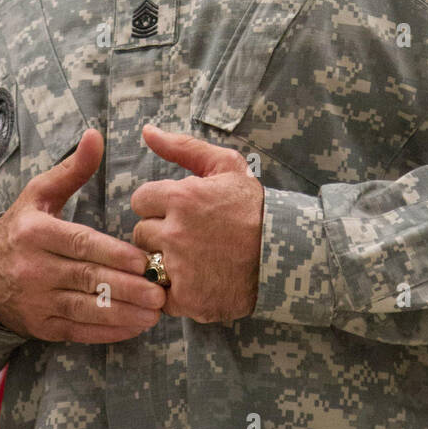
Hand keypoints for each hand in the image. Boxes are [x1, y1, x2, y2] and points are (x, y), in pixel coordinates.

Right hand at [0, 128, 166, 342]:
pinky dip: (107, 331)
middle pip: (86, 279)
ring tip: (155, 312)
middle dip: (126, 287)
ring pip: (85, 309)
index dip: (112, 254)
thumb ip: (73, 169)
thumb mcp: (39, 194)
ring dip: (122, 313)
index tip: (142, 260)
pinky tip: (134, 326)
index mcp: (36, 233)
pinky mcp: (41, 326)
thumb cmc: (22, 228)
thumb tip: (96, 135)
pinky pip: (78, 330)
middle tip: (160, 290)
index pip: (79, 244)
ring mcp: (36, 301)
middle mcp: (33, 268)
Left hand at [131, 125, 264, 323]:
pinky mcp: (187, 299)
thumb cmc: (254, 207)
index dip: (158, 205)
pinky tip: (196, 281)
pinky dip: (175, 292)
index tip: (178, 211)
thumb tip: (147, 130)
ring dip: (163, 262)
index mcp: (181, 197)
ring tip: (193, 259)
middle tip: (189, 237)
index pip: (140, 200)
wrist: (287, 253)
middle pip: (141, 233)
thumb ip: (182, 146)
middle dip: (160, 233)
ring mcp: (180, 268)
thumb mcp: (225, 166)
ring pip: (147, 264)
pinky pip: (161, 295)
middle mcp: (175, 233)